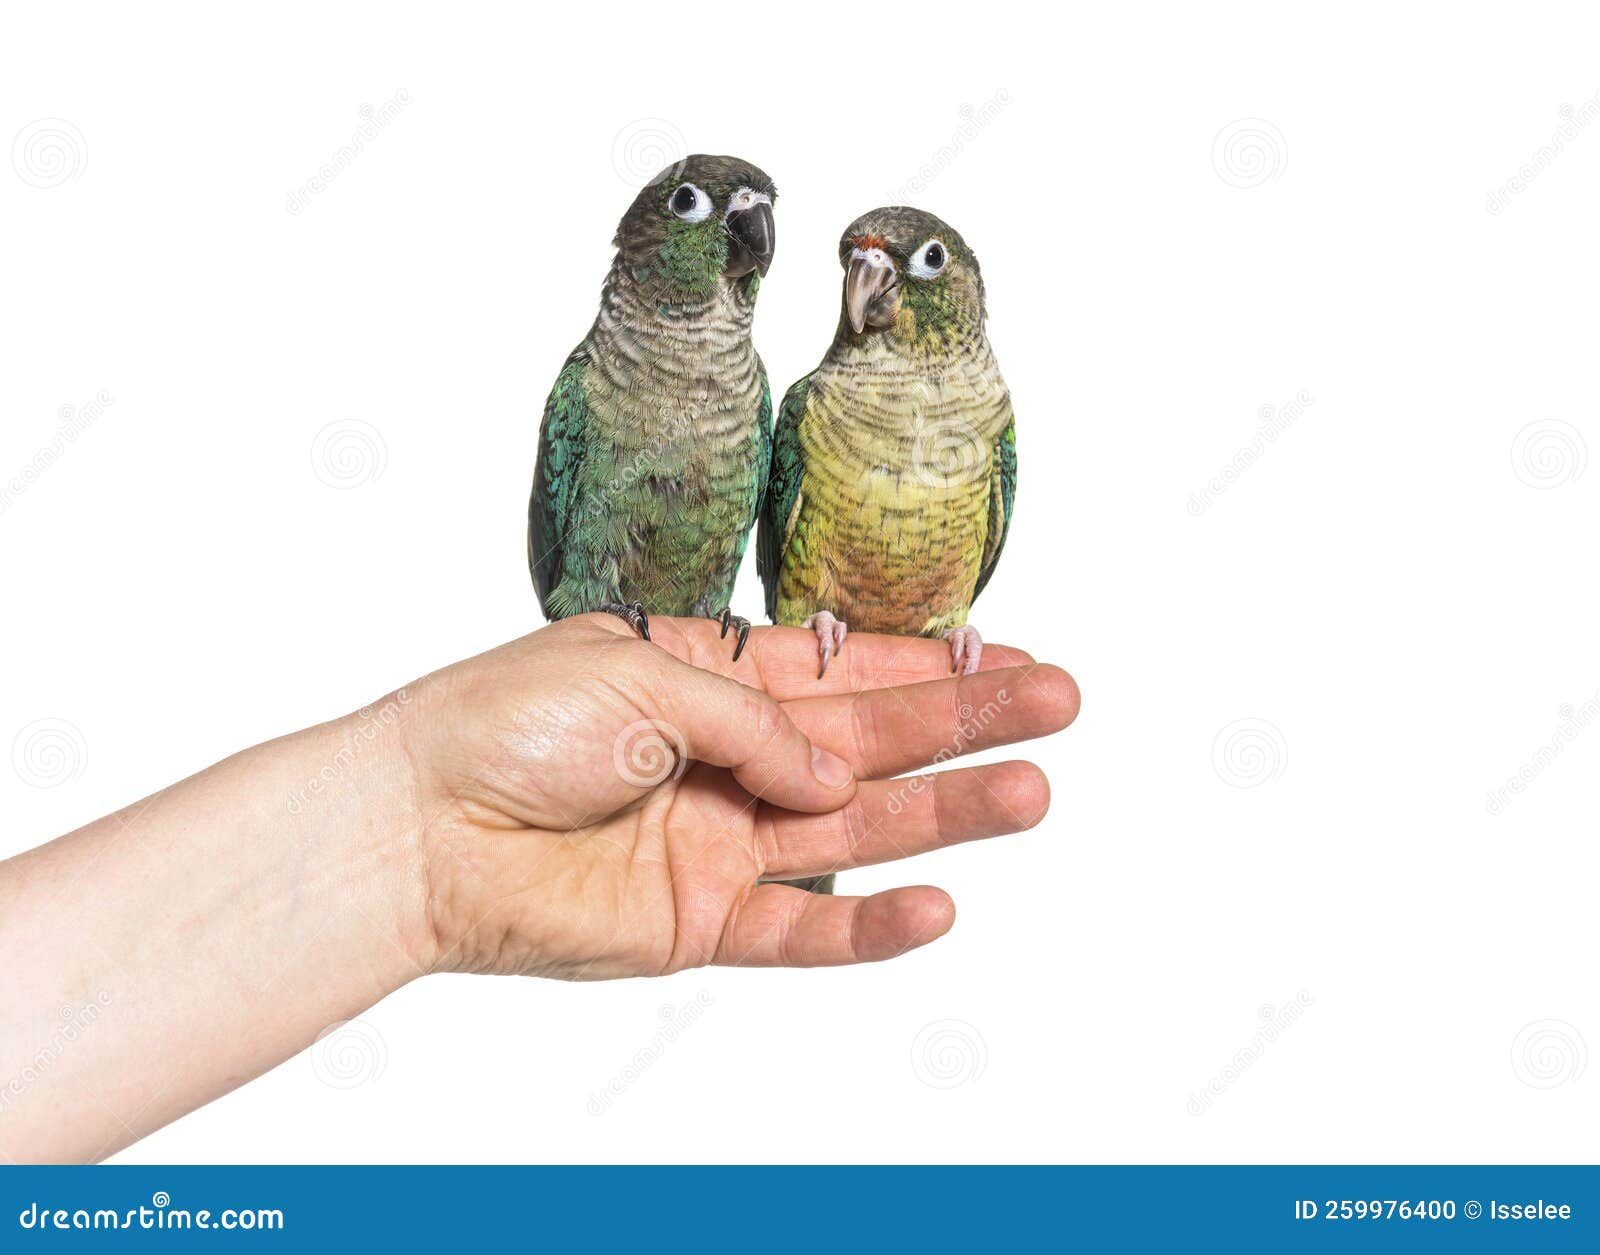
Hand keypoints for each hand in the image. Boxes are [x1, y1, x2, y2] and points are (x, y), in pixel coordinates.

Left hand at [398, 613, 1078, 978]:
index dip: (926, 664)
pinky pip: (805, 929)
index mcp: (709, 679)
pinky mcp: (704, 921)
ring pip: (858, 831)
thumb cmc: (505, 724)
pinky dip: (870, 924)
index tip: (1011, 653)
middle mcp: (730, 759)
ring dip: (945, 814)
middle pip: (872, 742)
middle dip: (966, 721)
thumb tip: (835, 772)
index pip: (843, 670)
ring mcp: (724, 842)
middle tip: (1056, 703)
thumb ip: (754, 718)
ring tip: (1030, 793)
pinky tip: (938, 903)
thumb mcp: (641, 675)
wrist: (417, 828)